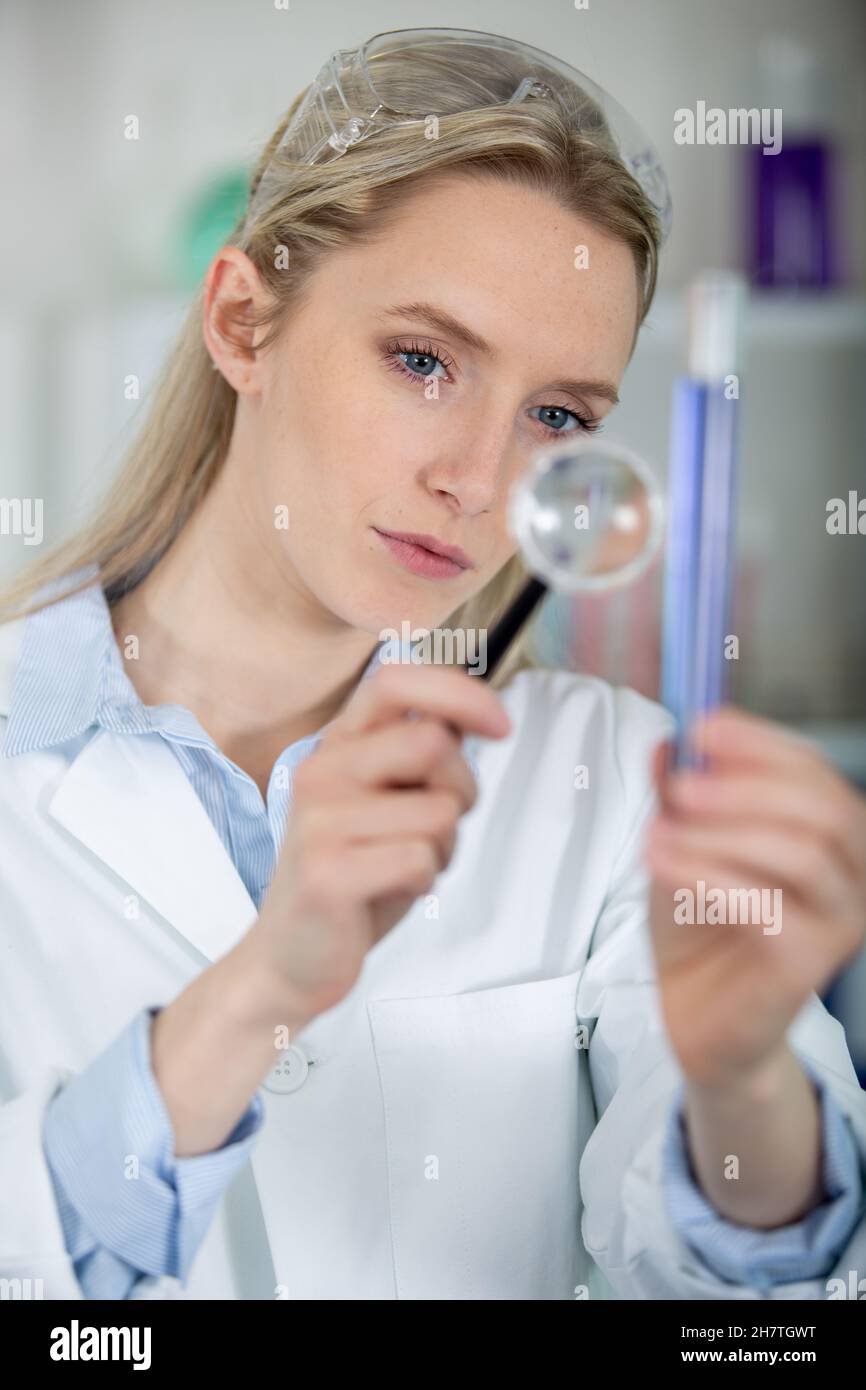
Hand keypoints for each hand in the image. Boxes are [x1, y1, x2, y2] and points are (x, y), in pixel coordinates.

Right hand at [247, 662, 511, 1023]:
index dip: (458, 691)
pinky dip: (425, 879)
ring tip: (403, 866)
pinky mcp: (327, 872)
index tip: (499, 726)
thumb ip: (418, 756)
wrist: (290, 957)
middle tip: (435, 829)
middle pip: (432, 743)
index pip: (395, 680)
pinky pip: (420, 858)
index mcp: (336, 746)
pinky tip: (390, 890)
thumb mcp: (385, 801)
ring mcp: (319, 821)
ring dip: (443, 848)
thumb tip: (475, 712)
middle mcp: (321, 772)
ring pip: (438, 811)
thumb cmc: (352, 875)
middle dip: (461, 790)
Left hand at [644, 705, 865, 1088]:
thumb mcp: (679, 842)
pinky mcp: (810, 964)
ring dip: (723, 831)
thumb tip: (667, 745)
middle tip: (678, 784)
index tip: (702, 727)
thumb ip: (677, 796)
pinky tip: (661, 863)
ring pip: (802, 853)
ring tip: (658, 829)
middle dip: (746, 786)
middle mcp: (850, 871)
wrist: (693, 1014)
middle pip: (823, 807)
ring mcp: (839, 920)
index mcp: (827, 830)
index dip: (760, 743)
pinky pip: (769, 908)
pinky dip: (708, 875)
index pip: (812, 770)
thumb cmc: (699, 925)